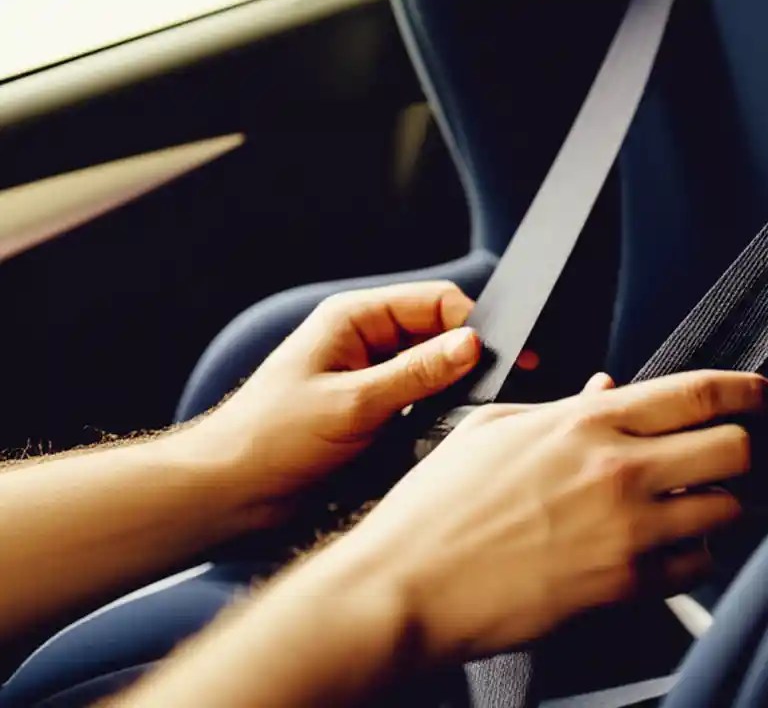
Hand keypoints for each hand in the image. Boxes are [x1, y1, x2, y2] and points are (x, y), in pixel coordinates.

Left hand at [182, 281, 531, 501]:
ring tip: (470, 415)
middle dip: (468, 361)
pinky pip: (422, 405)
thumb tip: (473, 346)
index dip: (475, 325)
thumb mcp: (353, 403)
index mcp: (356, 319)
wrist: (231, 492)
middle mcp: (367, 342)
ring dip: (453, 392)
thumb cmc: (272, 438)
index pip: (436, 303)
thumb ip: (417, 373)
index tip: (510, 355)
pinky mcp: (374, 413)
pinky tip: (444, 436)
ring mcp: (372, 378)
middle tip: (499, 390)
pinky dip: (437, 417)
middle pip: (440, 337)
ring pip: (435, 374)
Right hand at [335, 370, 767, 662]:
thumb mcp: (492, 429)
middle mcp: (618, 471)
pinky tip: (663, 551)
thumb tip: (609, 390)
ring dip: (717, 507)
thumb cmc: (437, 509)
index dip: (750, 390)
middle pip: (734, 449)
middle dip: (741, 449)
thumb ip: (562, 406)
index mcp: (586, 423)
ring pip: (727, 510)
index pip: (698, 392)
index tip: (766, 396)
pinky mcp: (623, 586)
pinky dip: (692, 558)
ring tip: (688, 508)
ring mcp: (627, 531)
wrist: (406, 585)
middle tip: (725, 457)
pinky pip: (697, 568)